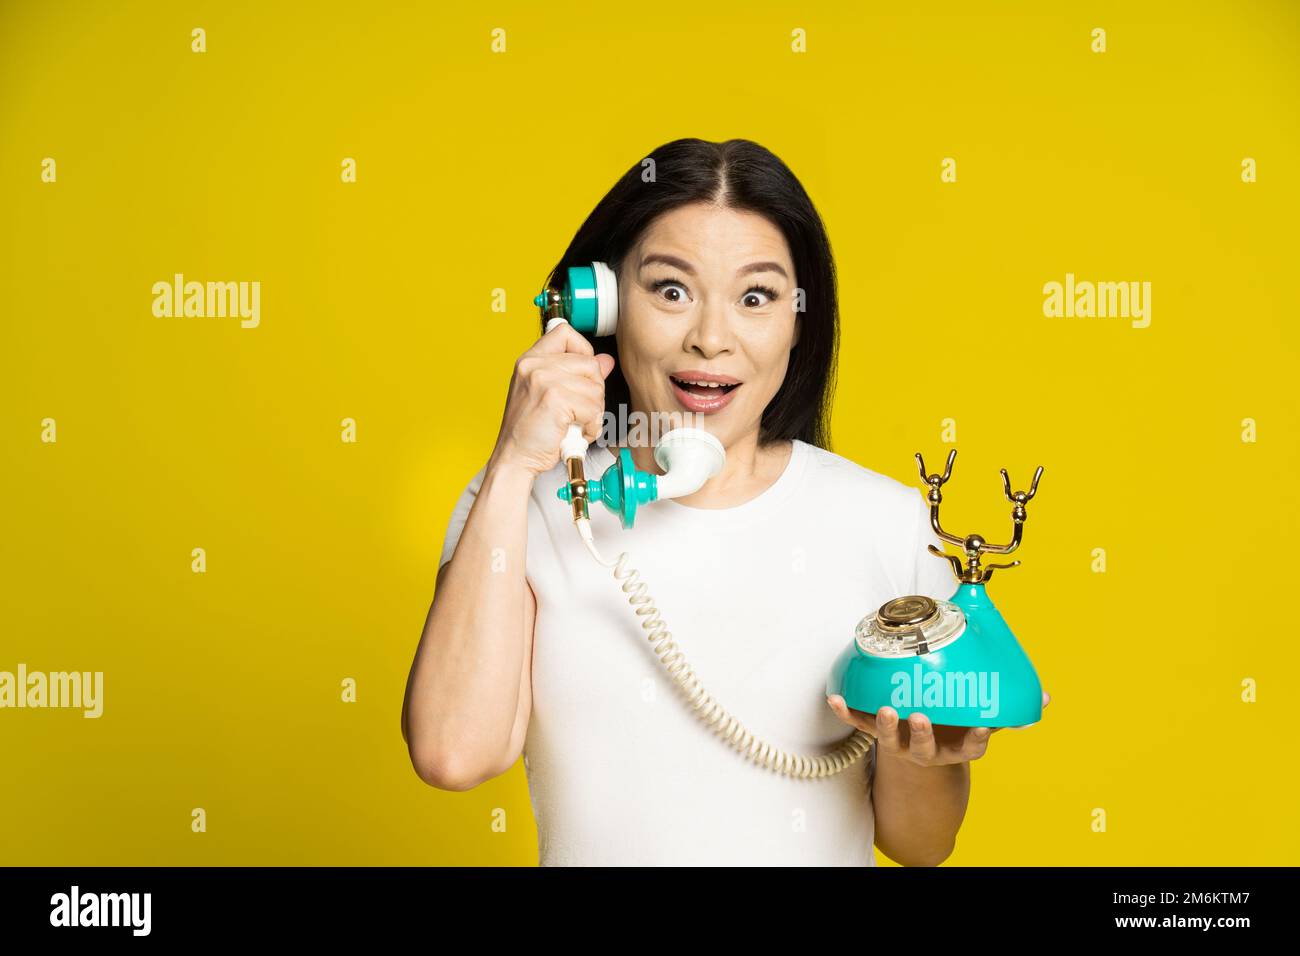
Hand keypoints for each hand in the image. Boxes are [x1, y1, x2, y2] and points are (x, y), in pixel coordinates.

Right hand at [488, 321, 615, 478]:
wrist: (514, 458)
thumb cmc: (530, 431)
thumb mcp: (550, 395)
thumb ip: (576, 374)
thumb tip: (605, 361)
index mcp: (530, 360)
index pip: (565, 333)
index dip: (583, 351)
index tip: (582, 374)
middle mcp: (534, 365)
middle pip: (589, 364)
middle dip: (594, 391)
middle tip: (580, 410)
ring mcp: (543, 380)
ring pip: (595, 388)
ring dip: (593, 412)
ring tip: (576, 424)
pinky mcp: (555, 399)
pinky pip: (592, 408)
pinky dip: (591, 426)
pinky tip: (576, 433)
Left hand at [826, 690, 1050, 767]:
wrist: (925, 747)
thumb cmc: (957, 724)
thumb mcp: (982, 721)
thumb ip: (1008, 709)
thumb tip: (1044, 698)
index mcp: (957, 747)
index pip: (972, 748)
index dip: (978, 739)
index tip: (982, 728)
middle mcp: (928, 750)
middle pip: (924, 747)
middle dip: (922, 733)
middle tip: (920, 716)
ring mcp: (901, 744)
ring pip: (891, 740)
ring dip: (886, 725)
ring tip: (886, 708)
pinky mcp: (878, 733)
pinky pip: (860, 724)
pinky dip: (846, 712)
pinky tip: (834, 697)